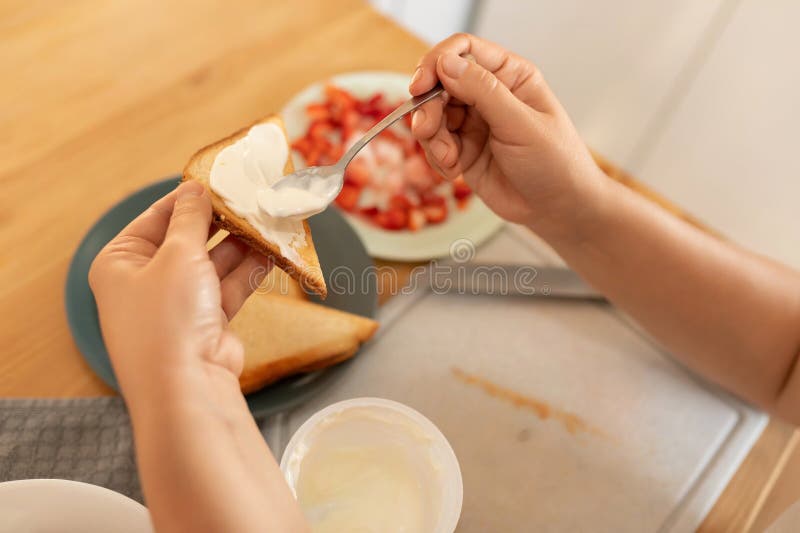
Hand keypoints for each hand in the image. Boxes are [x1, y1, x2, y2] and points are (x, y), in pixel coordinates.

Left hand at [89, 180, 270, 400]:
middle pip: (186, 240)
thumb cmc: (168, 317)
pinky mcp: (206, 322)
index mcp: (120, 262)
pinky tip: (273, 251)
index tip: (218, 179)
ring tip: (268, 220)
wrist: (186, 387)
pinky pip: (227, 287)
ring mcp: (177, 304)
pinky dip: (248, 270)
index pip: (155, 217)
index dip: (187, 197)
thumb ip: (191, 218)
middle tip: (249, 198)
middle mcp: (145, 282)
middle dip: (220, 222)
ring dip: (240, 245)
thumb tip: (195, 189)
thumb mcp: (178, 254)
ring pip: (212, 264)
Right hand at [409, 33, 604, 233]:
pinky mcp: (464, 150)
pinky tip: (453, 170)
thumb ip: (484, 92)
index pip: (464, 50)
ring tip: (448, 158)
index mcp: (509, 76)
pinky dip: (436, 157)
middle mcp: (488, 94)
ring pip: (432, 115)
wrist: (557, 209)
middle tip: (427, 130)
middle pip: (440, 83)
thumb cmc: (555, 163)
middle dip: (429, 107)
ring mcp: (474, 122)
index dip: (437, 62)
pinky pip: (435, 144)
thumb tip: (446, 63)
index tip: (421, 86)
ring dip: (432, 137)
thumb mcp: (521, 125)